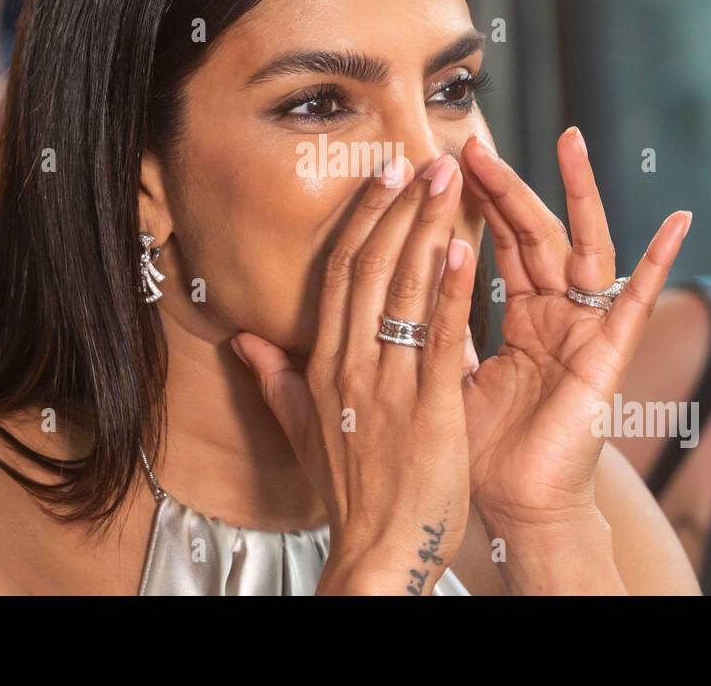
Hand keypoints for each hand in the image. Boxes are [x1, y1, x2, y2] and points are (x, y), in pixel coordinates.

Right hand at [233, 155, 475, 594]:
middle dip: (400, 209)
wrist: (375, 552)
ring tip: (450, 181)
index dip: (363, 221)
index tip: (383, 178)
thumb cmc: (350, 492)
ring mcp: (389, 383)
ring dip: (428, 229)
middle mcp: (352, 363)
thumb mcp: (301, 430)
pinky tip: (465, 247)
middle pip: (372, 267)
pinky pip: (441, 337)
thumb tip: (244, 340)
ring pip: (405, 289)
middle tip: (426, 158)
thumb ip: (275, 379)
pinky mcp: (430, 407)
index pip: (341, 274)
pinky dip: (452, 290)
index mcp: (325, 363)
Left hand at [459, 129, 690, 544]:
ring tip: (570, 142)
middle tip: (473, 144)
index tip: (447, 163)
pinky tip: (677, 222)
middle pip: (536, 234)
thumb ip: (437, 323)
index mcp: (524, 318)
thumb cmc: (482, 449)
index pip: (502, 245)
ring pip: (584, 249)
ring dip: (578, 195)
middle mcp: (559, 316)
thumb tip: (394, 285)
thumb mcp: (448, 372)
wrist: (513, 509)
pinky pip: (636, 305)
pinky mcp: (609, 359)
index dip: (479, 204)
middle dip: (508, 188)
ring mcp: (588, 332)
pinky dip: (658, 263)